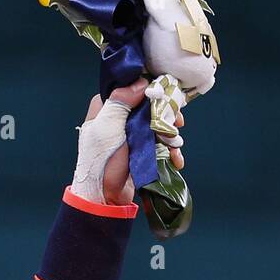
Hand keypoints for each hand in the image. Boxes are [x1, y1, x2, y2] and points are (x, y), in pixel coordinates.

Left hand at [71, 76, 184, 205]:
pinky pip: (158, 143)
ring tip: (176, 145)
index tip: (167, 95)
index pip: (131, 86)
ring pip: (156, 124)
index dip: (151, 89)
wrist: (103, 197)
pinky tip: (176, 159)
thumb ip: (120, 102)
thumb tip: (141, 82)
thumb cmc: (101, 162)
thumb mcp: (107, 127)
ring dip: (170, 134)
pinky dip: (169, 150)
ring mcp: (130, 133)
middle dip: (166, 113)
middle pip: (149, 105)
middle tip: (178, 122)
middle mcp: (118, 116)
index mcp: (106, 106)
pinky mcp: (139, 149)